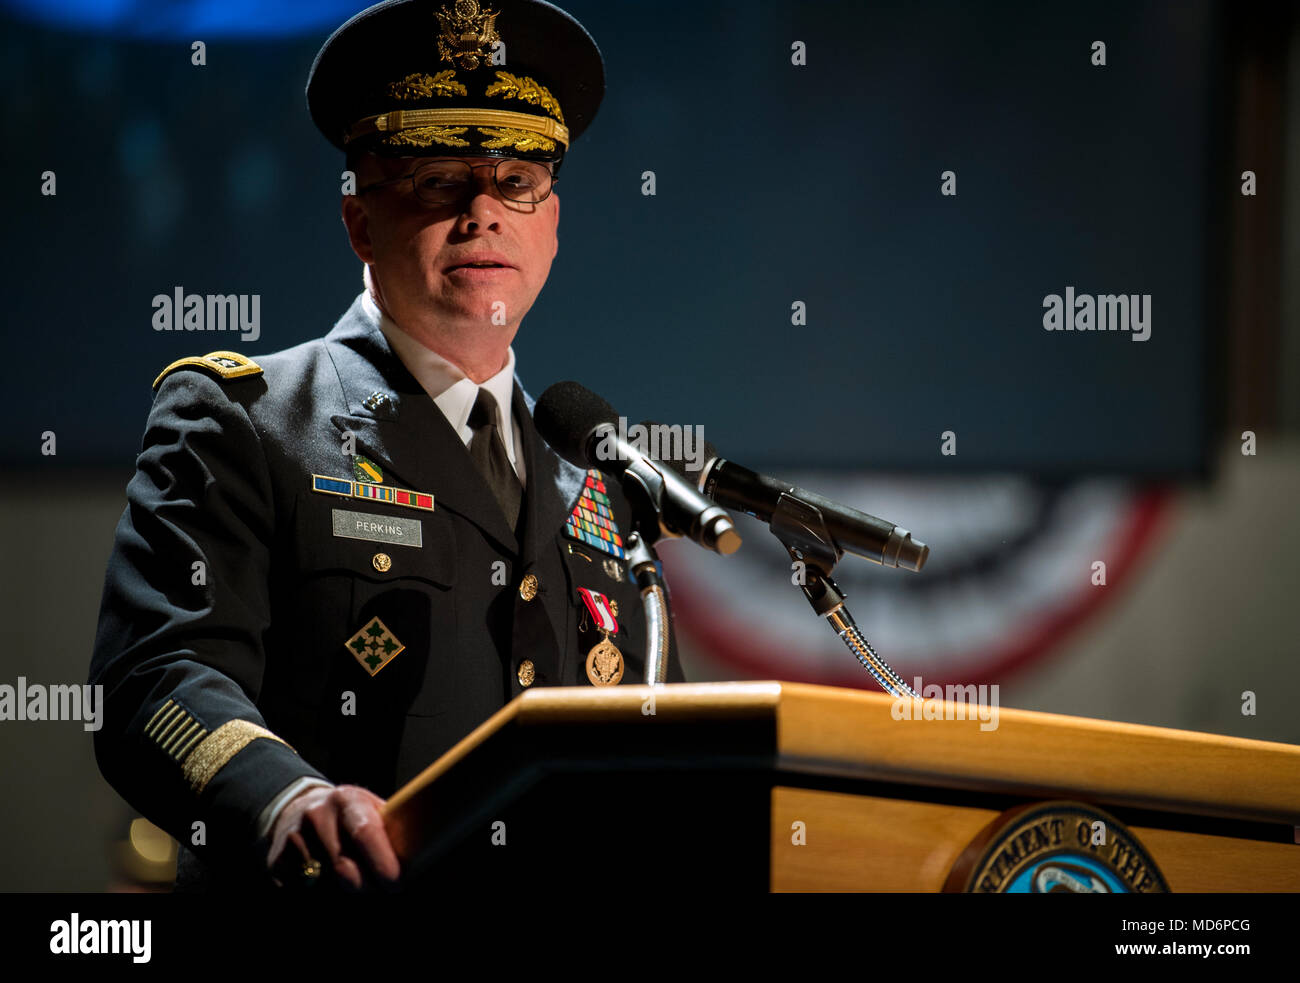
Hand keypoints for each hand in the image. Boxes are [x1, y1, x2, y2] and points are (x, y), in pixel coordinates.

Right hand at [267, 784, 399, 889]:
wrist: (297, 811)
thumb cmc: (347, 816)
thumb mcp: (370, 808)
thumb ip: (391, 829)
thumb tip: (422, 853)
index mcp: (346, 801)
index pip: (364, 832)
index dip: (382, 861)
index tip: (395, 881)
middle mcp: (316, 818)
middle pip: (345, 869)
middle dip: (367, 888)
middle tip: (379, 889)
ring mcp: (293, 841)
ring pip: (325, 888)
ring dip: (344, 897)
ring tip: (353, 886)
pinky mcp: (277, 865)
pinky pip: (304, 895)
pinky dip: (321, 899)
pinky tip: (328, 889)